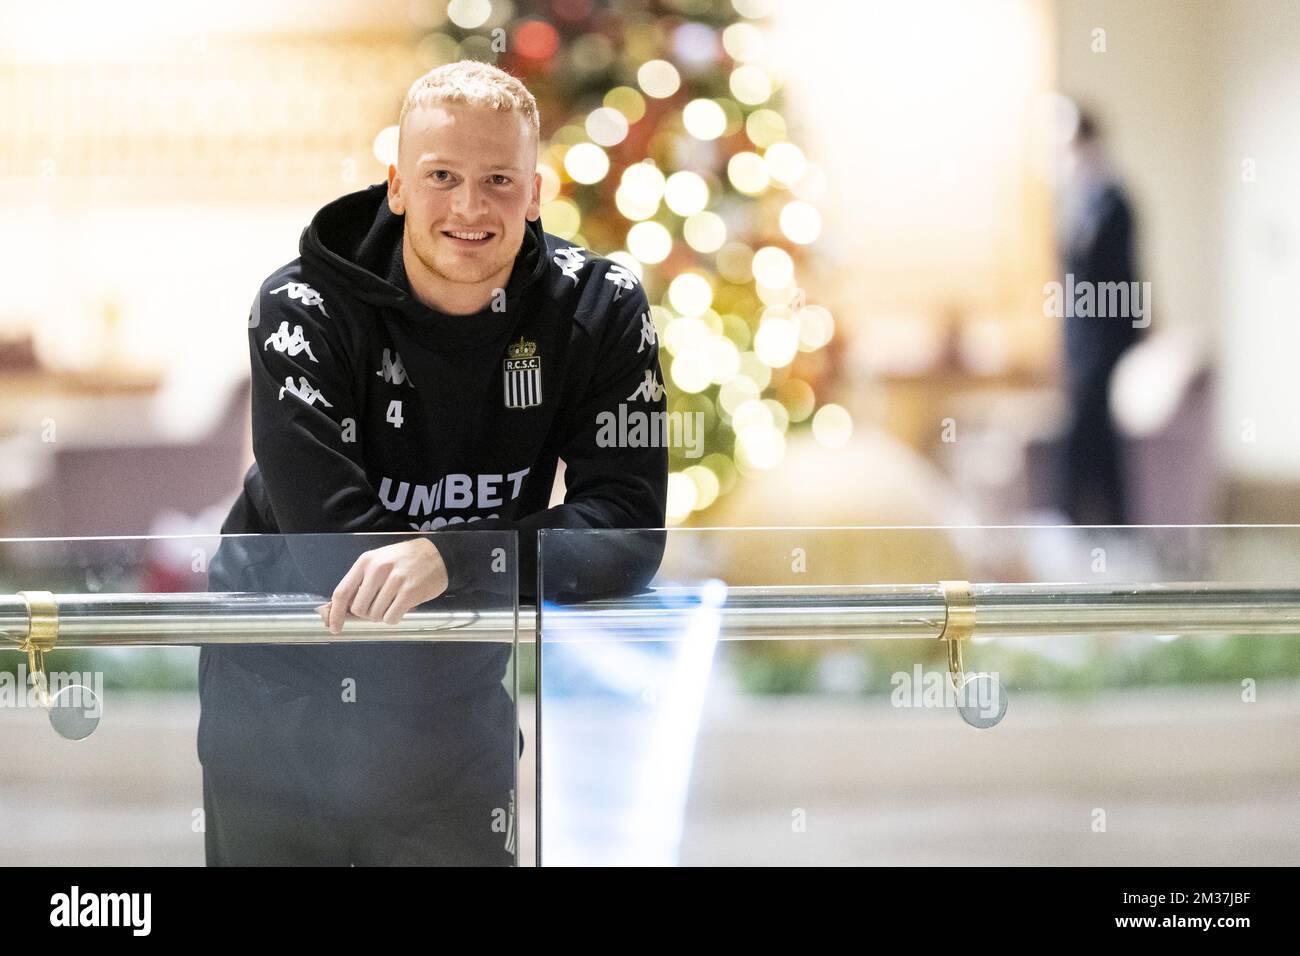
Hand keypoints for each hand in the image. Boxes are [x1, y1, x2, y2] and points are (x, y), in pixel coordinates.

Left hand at [316, 538, 448, 633]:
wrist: (439, 555)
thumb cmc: (406, 560)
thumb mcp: (380, 561)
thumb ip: (362, 581)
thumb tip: (342, 609)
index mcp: (366, 561)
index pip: (342, 592)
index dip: (335, 614)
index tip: (334, 628)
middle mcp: (378, 569)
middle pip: (359, 609)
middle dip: (367, 614)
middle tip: (380, 605)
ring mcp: (394, 580)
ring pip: (376, 615)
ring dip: (383, 615)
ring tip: (394, 602)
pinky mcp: (410, 592)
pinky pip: (392, 617)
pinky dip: (394, 618)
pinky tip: (402, 607)